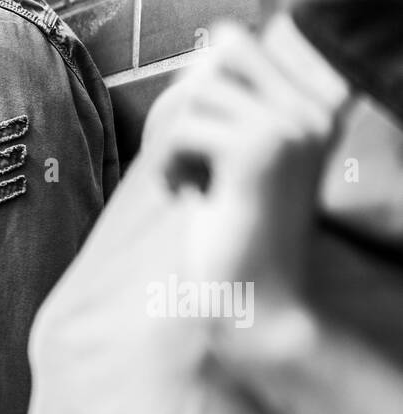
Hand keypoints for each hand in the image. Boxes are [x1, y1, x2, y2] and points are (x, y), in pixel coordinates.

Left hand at [152, 21, 344, 352]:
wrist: (252, 302)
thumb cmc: (233, 235)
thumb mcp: (234, 157)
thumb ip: (229, 98)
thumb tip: (213, 41)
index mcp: (316, 107)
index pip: (239, 42)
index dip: (197, 86)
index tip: (197, 146)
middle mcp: (315, 109)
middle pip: (220, 52)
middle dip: (183, 102)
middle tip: (181, 157)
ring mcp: (292, 126)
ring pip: (196, 92)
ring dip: (171, 140)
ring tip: (183, 184)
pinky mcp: (261, 149)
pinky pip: (184, 127)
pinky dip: (167, 164)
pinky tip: (183, 198)